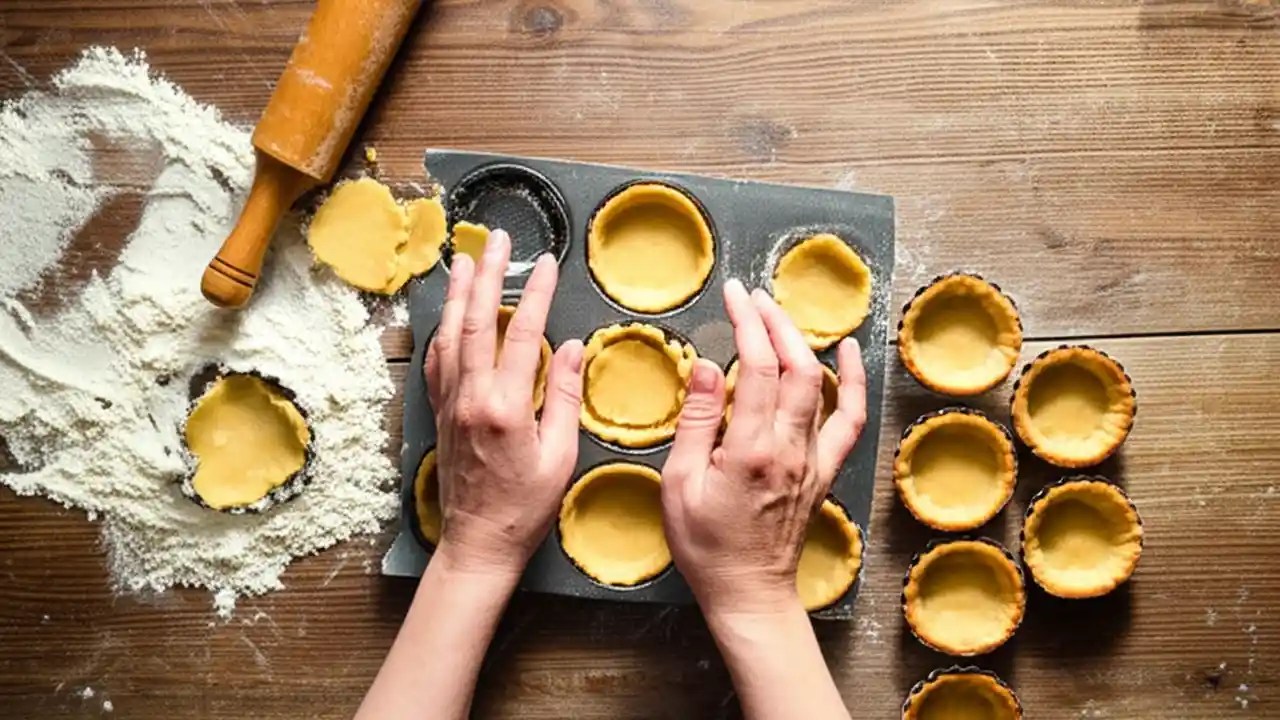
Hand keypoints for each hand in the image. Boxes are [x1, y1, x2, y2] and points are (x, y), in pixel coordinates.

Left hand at [424, 229, 584, 578]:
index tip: (546, 263)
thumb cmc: (526, 507)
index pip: (522, 335)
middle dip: (488, 276)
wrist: (479, 543)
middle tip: (496, 241)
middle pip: (476, 322)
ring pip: (449, 335)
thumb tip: (574, 349)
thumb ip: (565, 397)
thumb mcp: (560, 455)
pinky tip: (448, 315)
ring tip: (465, 260)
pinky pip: (437, 362)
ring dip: (458, 294)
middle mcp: (470, 398)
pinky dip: (442, 331)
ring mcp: (450, 404)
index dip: (535, 294)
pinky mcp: (440, 414)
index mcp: (505, 407)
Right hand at [661, 279, 866, 618]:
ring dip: (801, 343)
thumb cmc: (706, 546)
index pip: (757, 368)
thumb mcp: (680, 484)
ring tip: (779, 315)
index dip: (748, 323)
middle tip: (753, 296)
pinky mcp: (824, 470)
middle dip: (776, 322)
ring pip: (821, 385)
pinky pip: (847, 418)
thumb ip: (696, 422)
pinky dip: (852, 381)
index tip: (734, 294)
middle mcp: (791, 449)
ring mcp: (814, 459)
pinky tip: (847, 353)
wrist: (748, 592)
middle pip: (796, 367)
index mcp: (752, 451)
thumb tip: (706, 366)